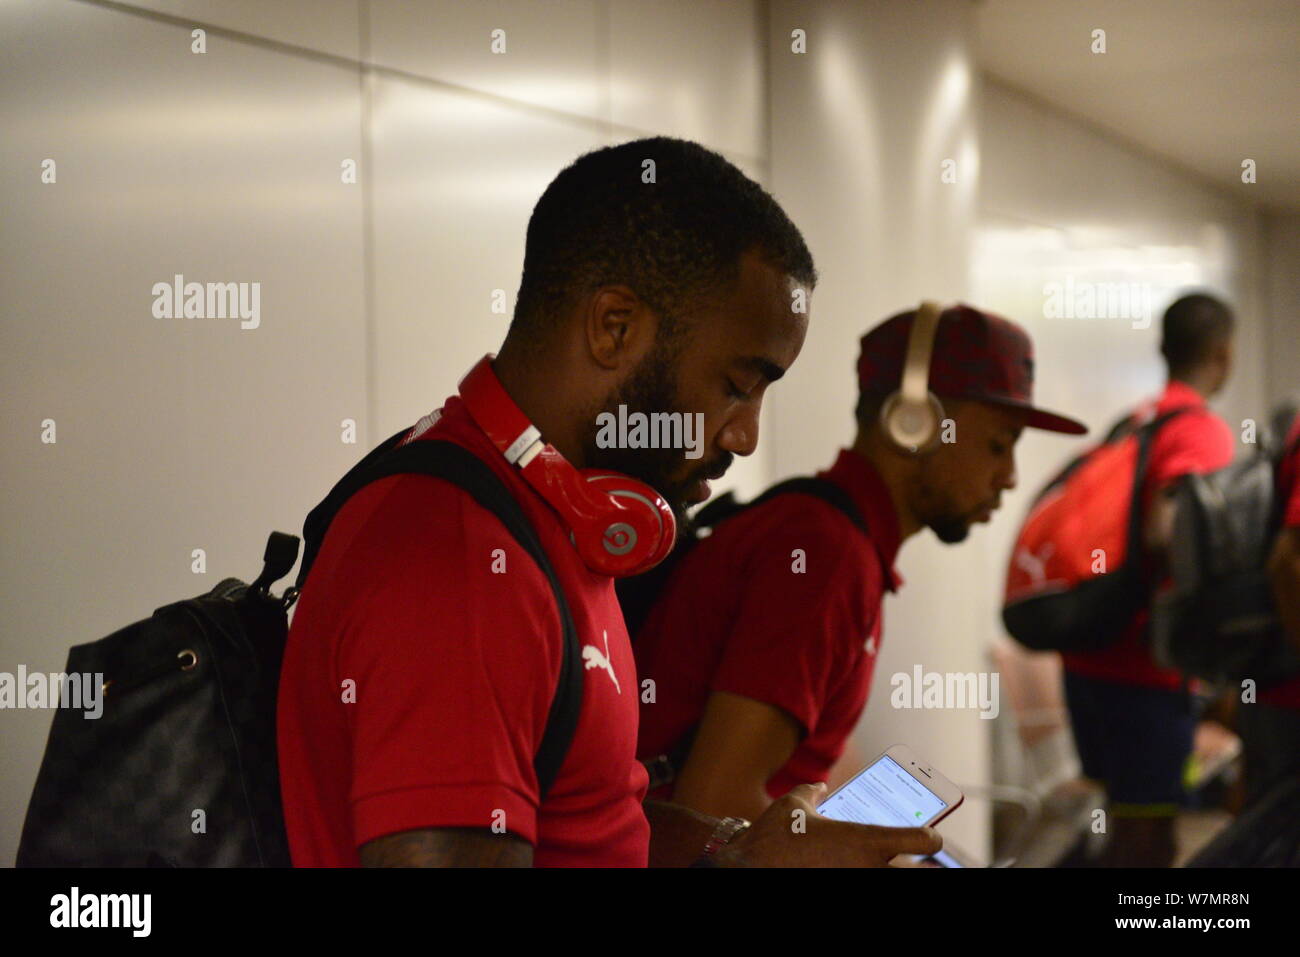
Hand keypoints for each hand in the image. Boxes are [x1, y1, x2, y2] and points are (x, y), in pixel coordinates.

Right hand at [714, 782, 942, 866]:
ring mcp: (856, 886)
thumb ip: (812, 791)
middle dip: (920, 867)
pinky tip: (848, 869)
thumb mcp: (793, 804)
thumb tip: (820, 787)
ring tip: (887, 864)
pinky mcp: (843, 895)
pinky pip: (863, 888)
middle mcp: (869, 869)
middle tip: (920, 861)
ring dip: (889, 871)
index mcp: (867, 840)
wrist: (748, 870)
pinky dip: (863, 876)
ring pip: (891, 881)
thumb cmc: (774, 838)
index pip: (923, 840)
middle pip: (918, 875)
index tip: (930, 834)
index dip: (931, 835)